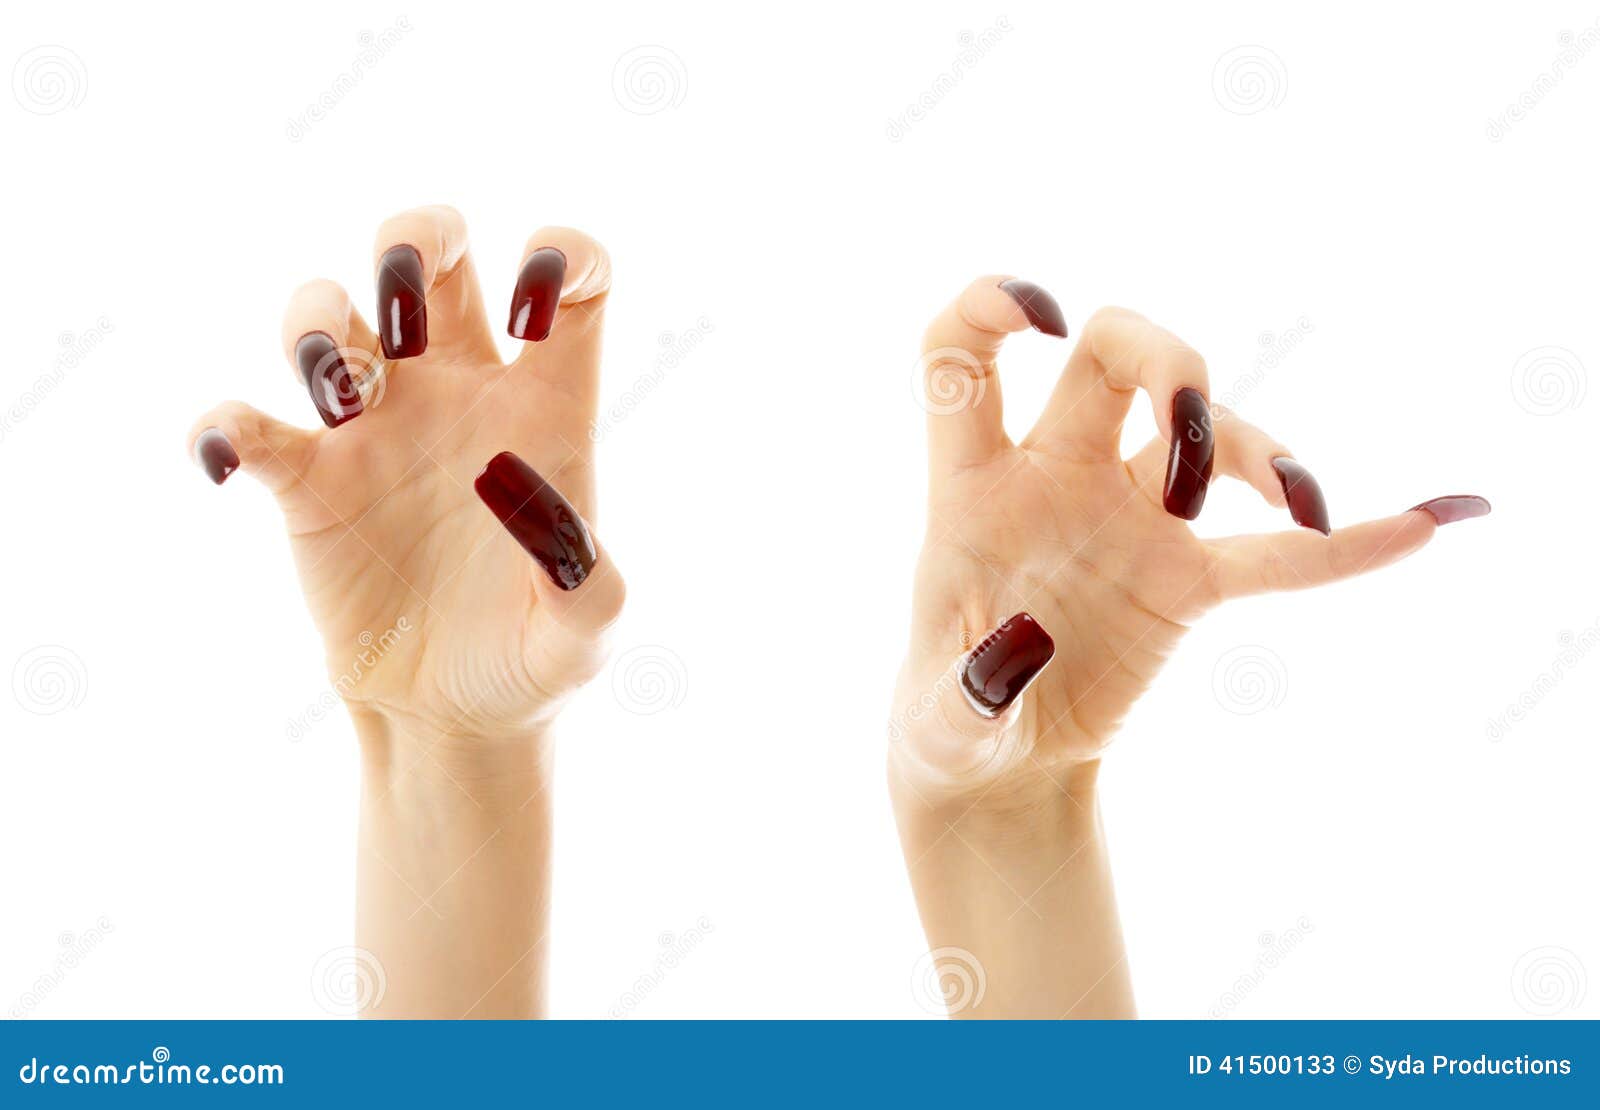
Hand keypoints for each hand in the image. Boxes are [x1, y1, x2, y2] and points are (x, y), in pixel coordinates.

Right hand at [187, 207, 624, 746]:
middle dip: (417, 239)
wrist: (453, 714)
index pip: (571, 287)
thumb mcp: (583, 634)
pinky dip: (224, 427)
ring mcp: (377, 429)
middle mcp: (458, 395)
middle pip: (434, 259)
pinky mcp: (307, 480)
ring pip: (331, 313)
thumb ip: (587, 578)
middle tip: (408, 315)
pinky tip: (229, 461)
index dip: (564, 256)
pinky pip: (248, 424)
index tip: (532, 304)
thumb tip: (530, 498)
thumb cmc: (532, 658)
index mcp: (542, 409)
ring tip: (342, 396)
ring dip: (318, 323)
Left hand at [893, 280, 1486, 802]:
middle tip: (1191, 425)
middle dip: (1165, 363)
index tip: (1045, 318)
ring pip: (1203, 441)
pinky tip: (1421, 527)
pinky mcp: (1185, 580)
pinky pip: (1273, 554)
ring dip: (1253, 453)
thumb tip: (1022, 649)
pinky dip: (1340, 547)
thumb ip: (966, 692)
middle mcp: (1056, 477)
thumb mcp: (943, 722)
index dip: (989, 310)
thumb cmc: (952, 720)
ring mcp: (1128, 518)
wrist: (1004, 763)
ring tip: (1298, 505)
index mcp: (974, 487)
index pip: (962, 359)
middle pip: (1111, 359)